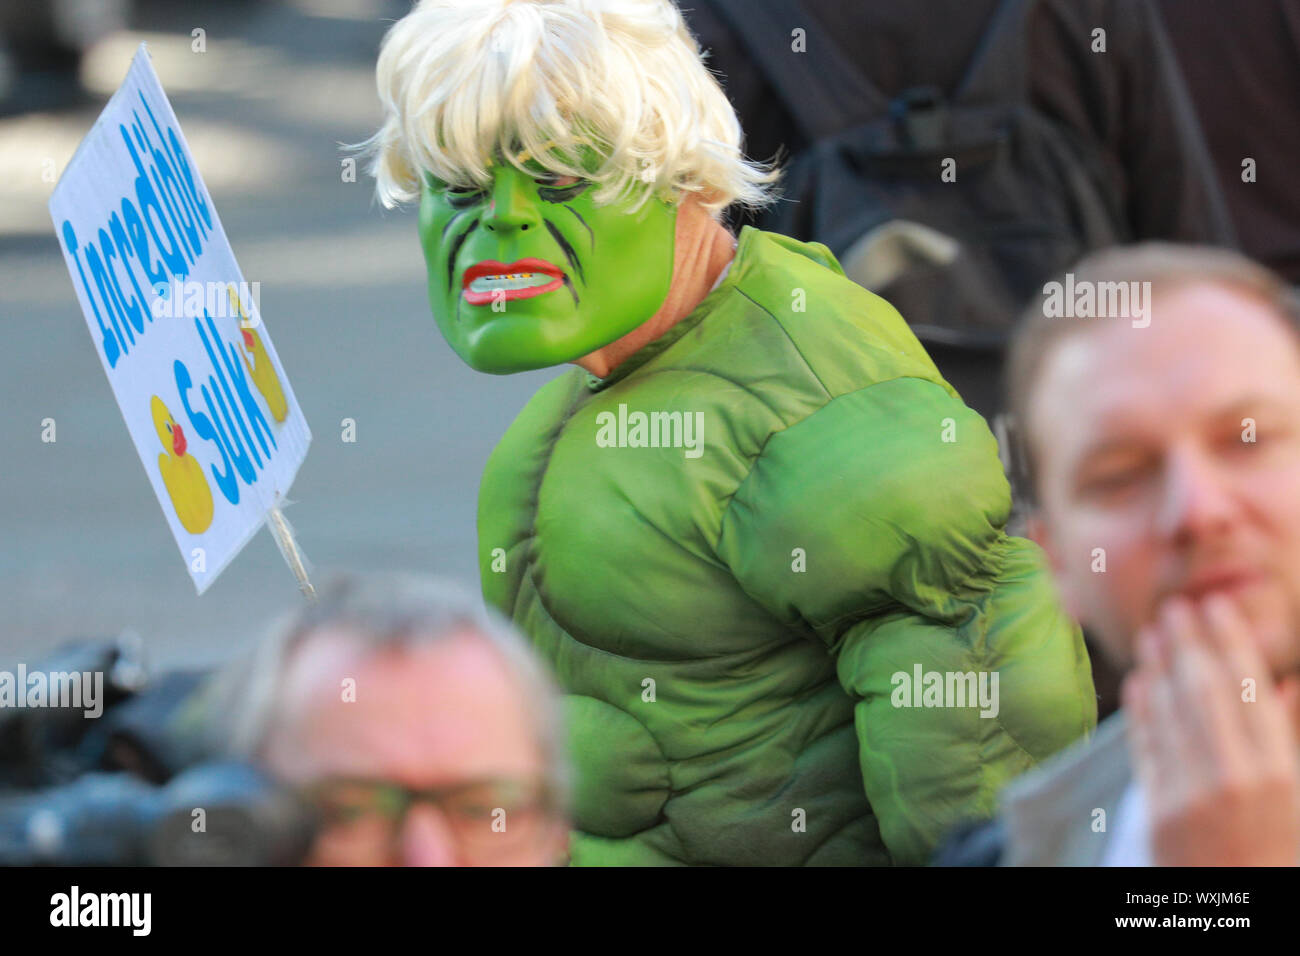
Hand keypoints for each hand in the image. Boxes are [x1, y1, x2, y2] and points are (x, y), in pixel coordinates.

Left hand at [1122, 596, 1299, 865]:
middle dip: (1189, 642)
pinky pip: (1147, 748)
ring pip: (1171, 713)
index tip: (1217, 605)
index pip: (1250, 688)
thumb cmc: (1280, 852)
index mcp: (1281, 772)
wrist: (1243, 912)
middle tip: (1175, 606)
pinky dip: (1142, 711)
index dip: (1230, 641)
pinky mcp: (1158, 811)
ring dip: (1159, 666)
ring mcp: (1191, 795)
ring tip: (1152, 634)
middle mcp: (1235, 778)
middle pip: (1205, 692)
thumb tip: (1288, 684)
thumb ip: (1290, 737)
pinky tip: (1139, 682)